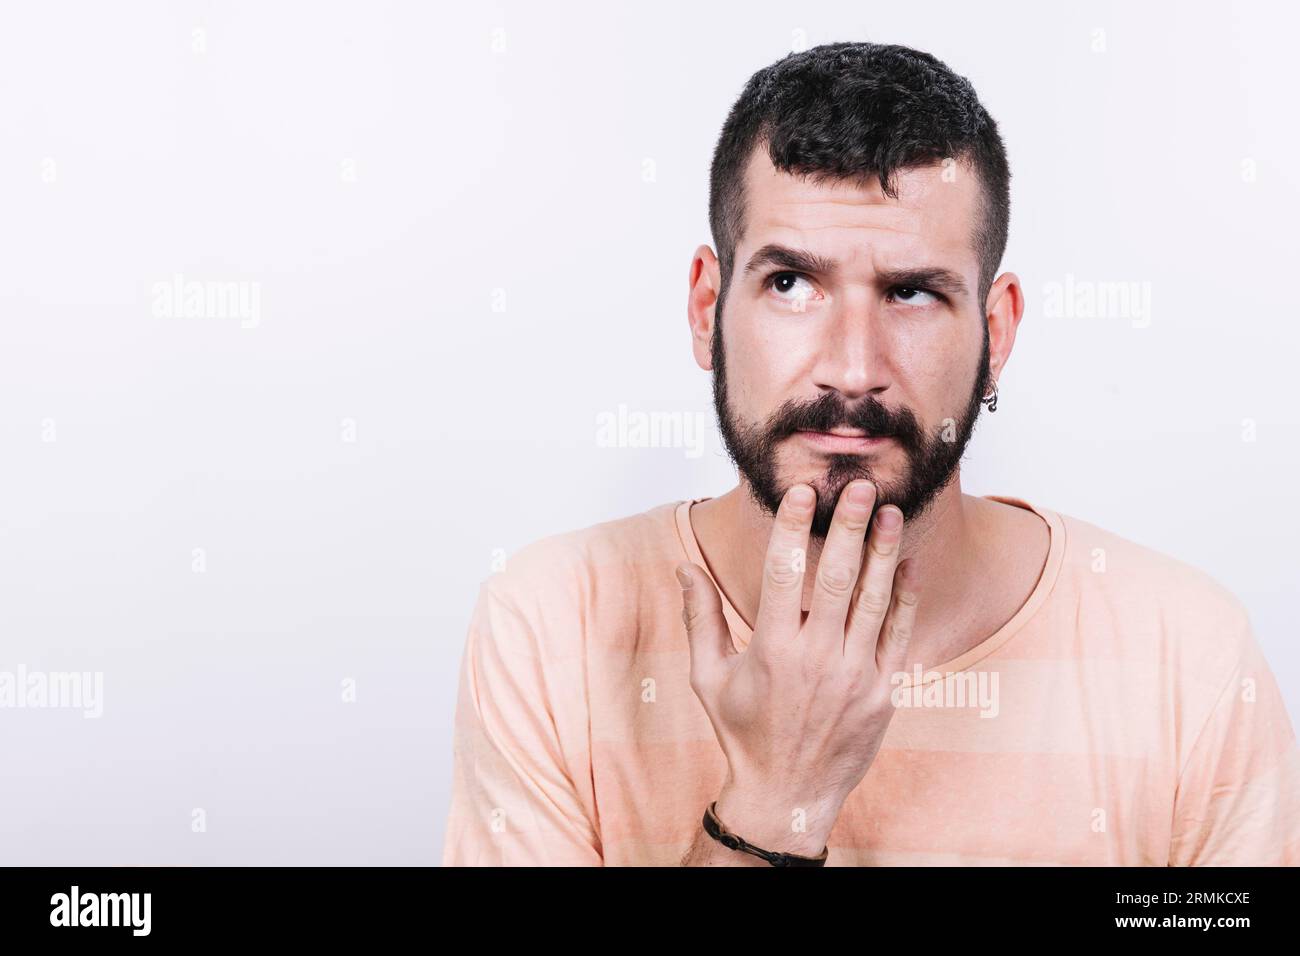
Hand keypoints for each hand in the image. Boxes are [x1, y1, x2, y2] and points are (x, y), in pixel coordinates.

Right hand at [676, 479, 918, 855]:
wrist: (788, 795)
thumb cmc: (743, 733)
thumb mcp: (709, 677)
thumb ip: (700, 618)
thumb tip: (684, 568)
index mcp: (772, 649)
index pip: (784, 574)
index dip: (793, 528)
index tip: (802, 492)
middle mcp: (817, 658)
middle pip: (838, 578)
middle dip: (851, 526)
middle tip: (862, 486)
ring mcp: (855, 675)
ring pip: (875, 600)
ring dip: (884, 552)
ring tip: (891, 512)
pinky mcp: (883, 692)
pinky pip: (898, 634)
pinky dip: (905, 597)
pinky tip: (908, 564)